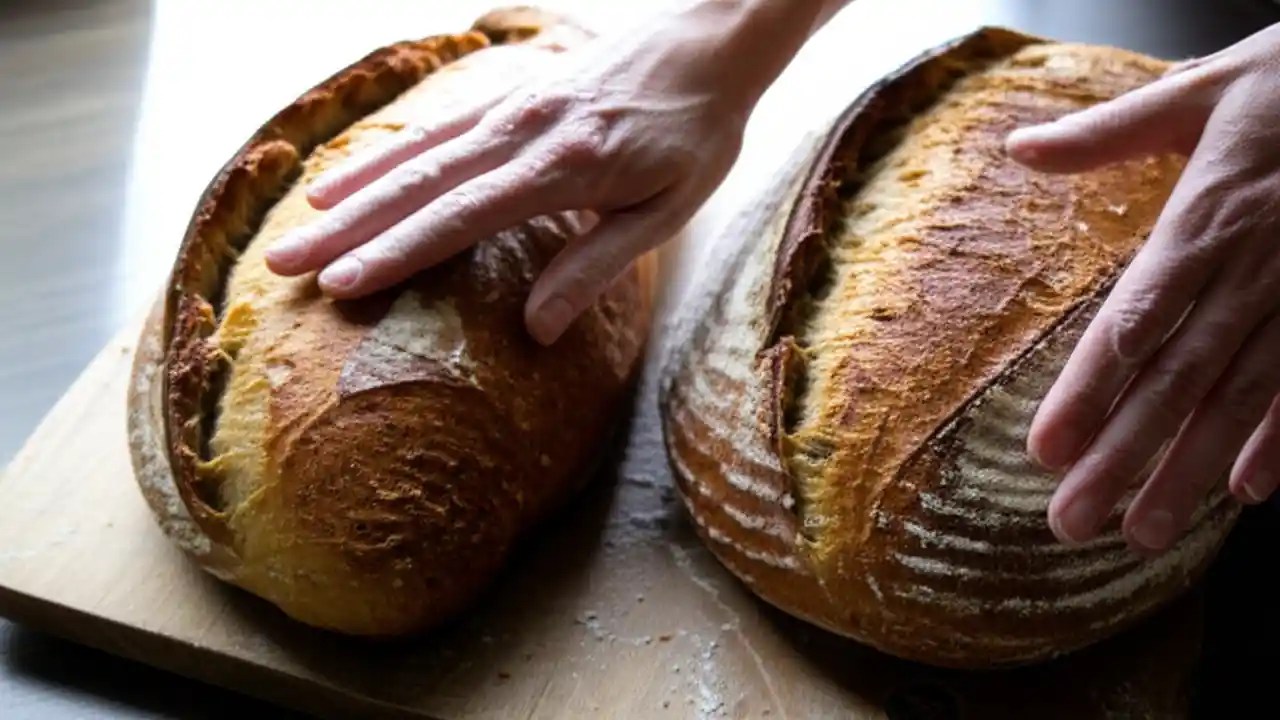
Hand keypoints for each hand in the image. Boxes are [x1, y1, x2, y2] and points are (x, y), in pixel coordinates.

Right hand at [266, 0, 845, 344]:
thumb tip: (536, 330)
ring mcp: (507, 108)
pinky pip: (431, 128)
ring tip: (293, 228)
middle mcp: (520, 133)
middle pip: (418, 185)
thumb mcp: (667, 211)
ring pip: (413, 154)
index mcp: (562, 167)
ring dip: (350, 193)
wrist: (709, 46)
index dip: (397, 253)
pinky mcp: (504, 96)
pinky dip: (380, 155)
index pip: (461, 217)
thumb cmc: (696, 135)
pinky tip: (341, 179)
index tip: (341, 284)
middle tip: (283, 266)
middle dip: (346, 229)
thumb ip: (597, 266)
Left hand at [1006, 24, 1279, 554]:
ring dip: (1191, 470)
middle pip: (1179, 379)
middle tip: (1073, 522)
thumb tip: (1019, 146)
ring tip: (1144, 533)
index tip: (1046, 449)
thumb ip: (1108, 132)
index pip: (1135, 320)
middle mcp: (1253, 271)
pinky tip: (1246, 491)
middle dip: (1125, 456)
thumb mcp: (1200, 92)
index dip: (1090, 388)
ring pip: (1241, 397)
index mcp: (1207, 219)